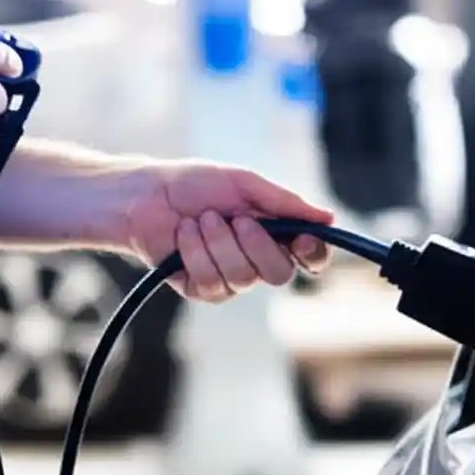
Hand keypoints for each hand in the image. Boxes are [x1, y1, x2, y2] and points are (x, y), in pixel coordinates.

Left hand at [123, 163, 334, 301]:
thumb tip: (328, 218)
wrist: (146, 195)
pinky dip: (196, 253)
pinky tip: (184, 234)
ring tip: (199, 220)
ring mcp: (229, 279)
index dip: (313, 254)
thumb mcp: (244, 184)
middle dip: (257, 244)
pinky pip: (212, 283)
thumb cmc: (195, 185)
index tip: (303, 238)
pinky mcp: (201, 290)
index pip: (309, 257)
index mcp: (275, 234)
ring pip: (243, 279)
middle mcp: (257, 260)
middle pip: (280, 274)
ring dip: (219, 243)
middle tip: (236, 218)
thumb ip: (284, 203)